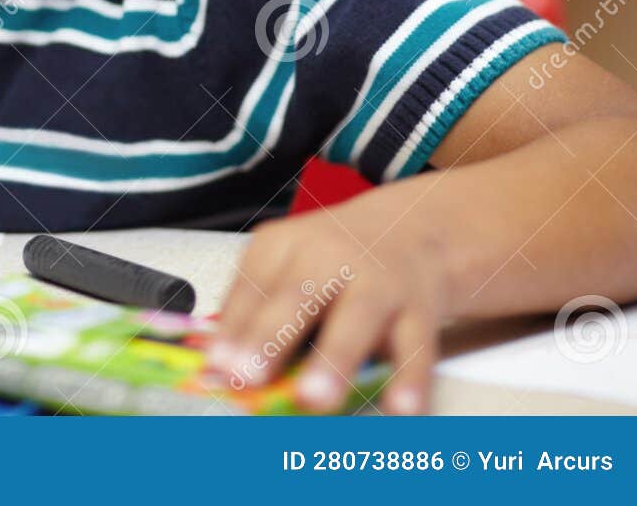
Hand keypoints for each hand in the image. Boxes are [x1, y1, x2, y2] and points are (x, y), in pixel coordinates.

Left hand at [206, 191, 453, 413]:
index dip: (233, 328)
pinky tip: (400, 409)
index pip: (251, 287)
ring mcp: (378, 281)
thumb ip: (254, 312)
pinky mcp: (420, 309)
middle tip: (248, 375)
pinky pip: (416, 347)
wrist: (411, 228)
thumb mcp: (286, 265)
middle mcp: (330, 256)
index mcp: (284, 245)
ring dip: (334, 361)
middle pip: (296, 297)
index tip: (217, 365)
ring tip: (313, 399)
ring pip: (356, 319)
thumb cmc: (334, 258)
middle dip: (270, 338)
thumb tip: (218, 368)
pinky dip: (409, 379)